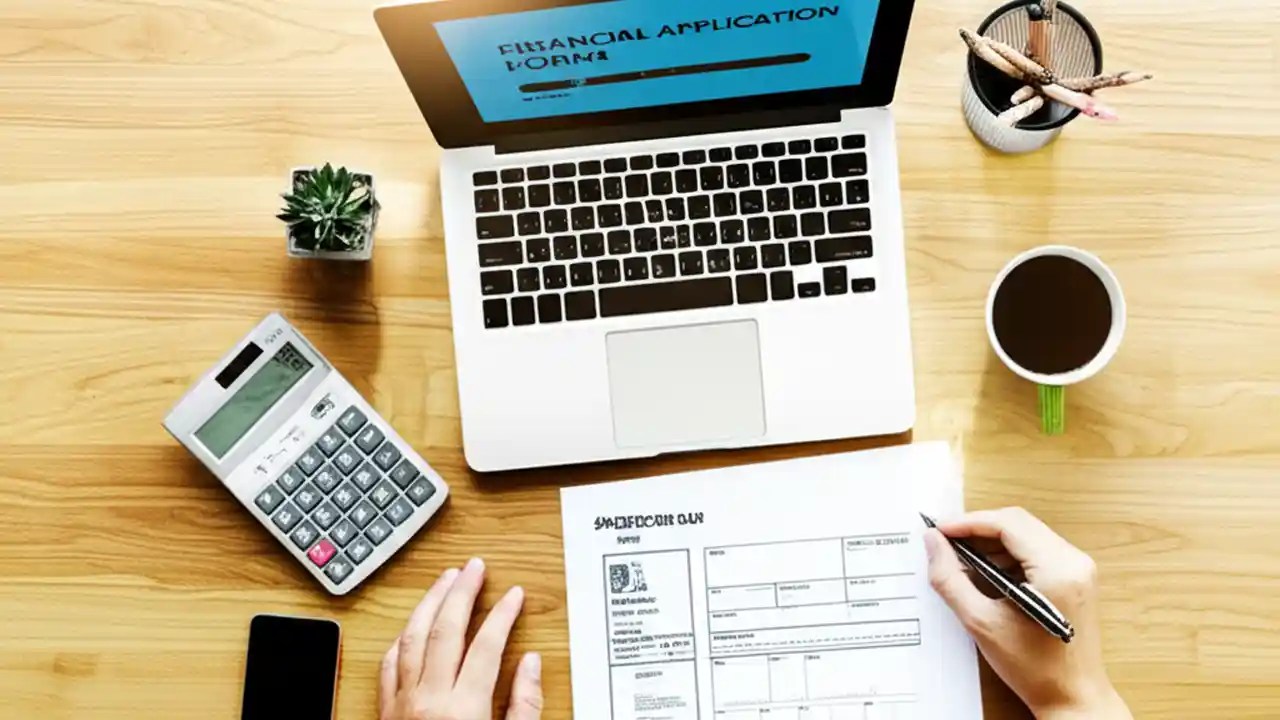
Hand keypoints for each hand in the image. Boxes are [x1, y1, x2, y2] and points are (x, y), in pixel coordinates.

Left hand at [380, 559, 542, 719]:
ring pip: (412, 639)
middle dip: (461, 592)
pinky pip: (388, 664)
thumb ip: (525, 707)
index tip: (514, 595)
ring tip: (445, 581)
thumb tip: (531, 663)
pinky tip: (413, 625)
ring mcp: (403, 704)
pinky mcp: (386, 712)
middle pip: (445, 631)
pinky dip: (401, 639)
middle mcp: (428, 701)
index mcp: (464, 711)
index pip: (487, 647)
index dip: (503, 615)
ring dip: (430, 603)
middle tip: (474, 568)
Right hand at [924, 508, 1131, 719]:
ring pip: (1026, 535)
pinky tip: (985, 572)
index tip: (939, 531)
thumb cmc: (1035, 668)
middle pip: (1018, 524)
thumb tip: (933, 543)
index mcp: (1058, 570)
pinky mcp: (1076, 577)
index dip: (969, 522)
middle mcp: (1074, 561)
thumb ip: (951, 578)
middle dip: (978, 530)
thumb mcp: (982, 622)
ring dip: (992, 542)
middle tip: (945, 543)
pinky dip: (1008, 555)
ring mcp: (1079, 568)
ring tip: (961, 560)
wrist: (1073, 698)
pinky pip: (1036, 551)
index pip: (1008, 524)